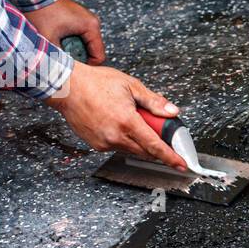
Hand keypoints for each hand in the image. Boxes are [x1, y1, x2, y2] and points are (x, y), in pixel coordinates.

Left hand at [24, 0, 105, 63]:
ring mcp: (87, 20)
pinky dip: (71, 42)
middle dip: (79, 57)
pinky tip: (59, 40)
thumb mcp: (48, 39)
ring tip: (59, 47)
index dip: (87, 66)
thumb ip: (56, 57)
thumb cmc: (41, 12)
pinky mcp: (80, 19)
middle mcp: (93, 22)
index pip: (99, 56)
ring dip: (74, 50)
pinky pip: (81, 37)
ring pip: (86, 45)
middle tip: (63, 57)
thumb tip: (58, 74)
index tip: (71, 68)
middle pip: (93, 51)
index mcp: (91, 27)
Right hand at [47, 62, 186, 170]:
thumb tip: (172, 112)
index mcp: (127, 121)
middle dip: (157, 146)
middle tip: (159, 131)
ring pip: (132, 150)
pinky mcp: (96, 145)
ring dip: (139, 141)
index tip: (182, 164)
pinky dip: (125, 140)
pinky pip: (118, 147)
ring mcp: (104, 142)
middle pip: (146, 151)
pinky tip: (118, 123)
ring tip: (131, 119)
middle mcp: (115, 136)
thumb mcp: (131, 86)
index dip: (171, 157)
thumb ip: (154, 102)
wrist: (66, 86)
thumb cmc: (95, 83)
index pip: (155, 146)